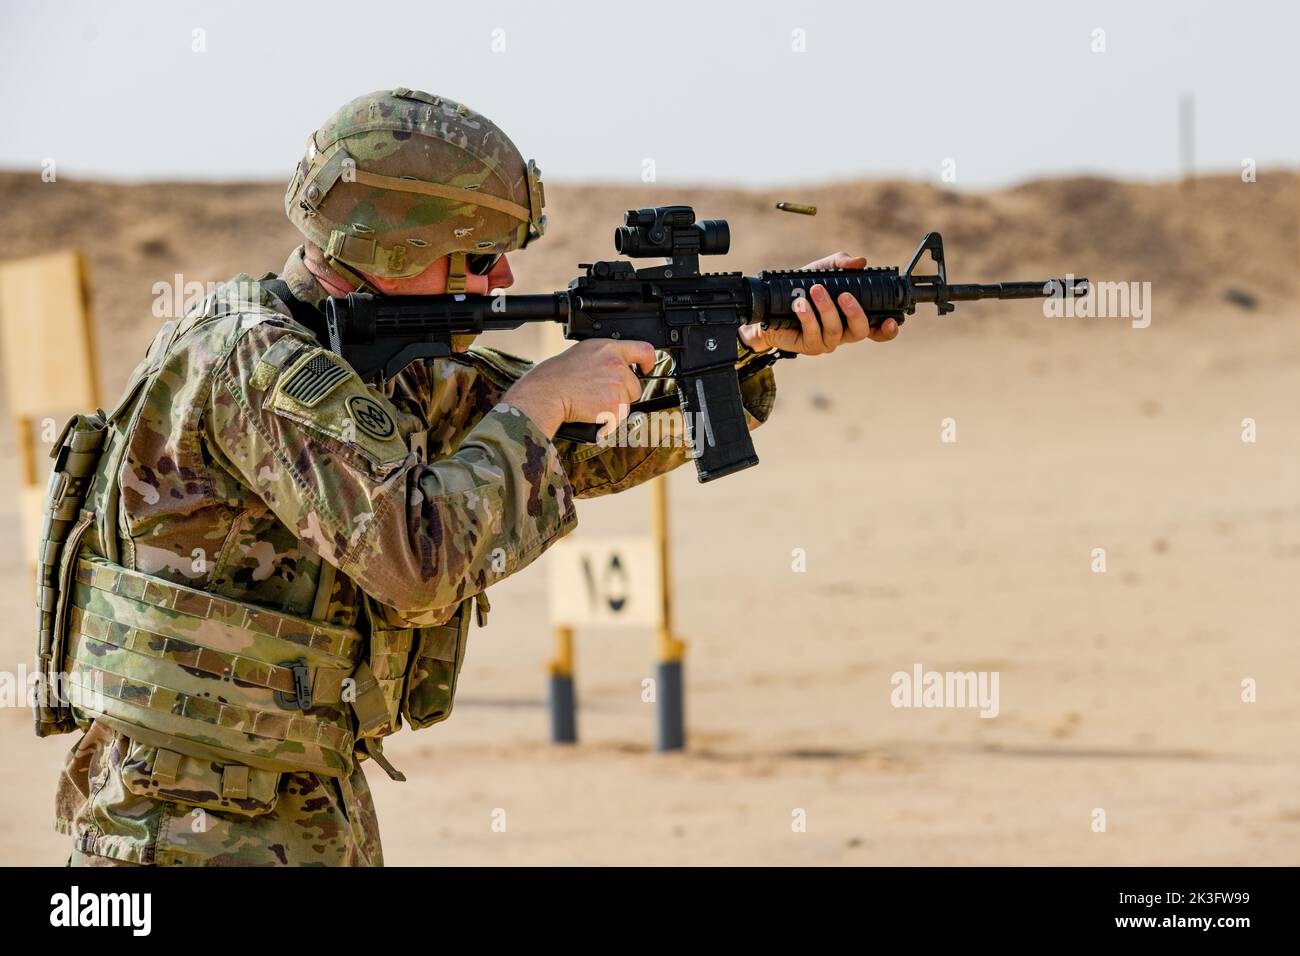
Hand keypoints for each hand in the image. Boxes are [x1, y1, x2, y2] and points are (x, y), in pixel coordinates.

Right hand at [503, 339, 656, 438]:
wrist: (546, 393)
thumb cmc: (557, 376)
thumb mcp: (583, 353)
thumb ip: (605, 356)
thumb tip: (619, 365)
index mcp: (609, 349)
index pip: (643, 350)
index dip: (649, 362)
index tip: (646, 369)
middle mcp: (617, 365)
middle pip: (635, 385)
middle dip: (623, 393)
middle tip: (599, 394)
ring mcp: (617, 385)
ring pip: (627, 403)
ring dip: (614, 407)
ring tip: (591, 401)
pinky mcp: (614, 405)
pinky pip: (618, 417)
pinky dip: (607, 420)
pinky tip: (591, 410)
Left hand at [738, 252, 900, 354]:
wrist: (770, 306)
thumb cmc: (800, 289)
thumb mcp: (821, 271)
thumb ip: (840, 264)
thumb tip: (860, 262)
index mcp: (851, 318)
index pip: (876, 328)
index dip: (887, 329)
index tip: (892, 321)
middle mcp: (842, 332)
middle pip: (861, 332)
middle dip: (855, 313)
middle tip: (844, 295)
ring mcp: (825, 342)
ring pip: (836, 332)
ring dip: (827, 309)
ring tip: (815, 291)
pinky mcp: (808, 346)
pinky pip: (813, 335)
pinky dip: (808, 318)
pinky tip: (801, 305)